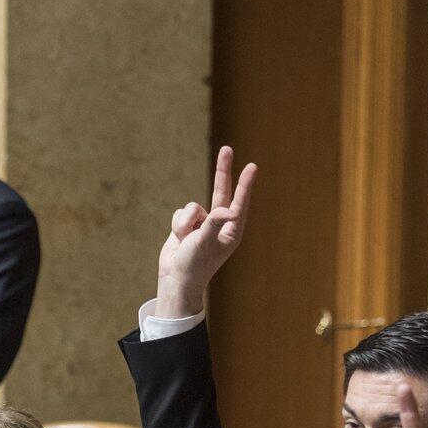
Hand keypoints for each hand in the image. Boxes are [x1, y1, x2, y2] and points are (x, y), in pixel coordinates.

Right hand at [155, 145, 256, 319]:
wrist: (175, 279)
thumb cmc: (195, 265)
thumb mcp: (205, 243)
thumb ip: (215, 222)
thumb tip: (229, 209)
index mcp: (231, 231)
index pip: (239, 201)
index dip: (245, 183)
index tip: (252, 166)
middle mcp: (219, 225)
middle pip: (221, 190)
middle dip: (222, 171)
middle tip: (227, 149)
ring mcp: (203, 224)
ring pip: (192, 206)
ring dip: (185, 222)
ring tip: (185, 240)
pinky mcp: (188, 225)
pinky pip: (181, 212)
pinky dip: (177, 225)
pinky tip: (179, 239)